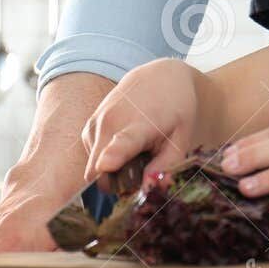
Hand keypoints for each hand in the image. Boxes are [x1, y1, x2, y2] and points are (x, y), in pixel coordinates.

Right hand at [79, 58, 201, 189]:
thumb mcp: (180, 139)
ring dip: (112, 169)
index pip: (123, 142)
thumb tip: (146, 191)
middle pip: (100, 172)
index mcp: (139, 125)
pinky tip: (124, 143)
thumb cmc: (175, 109)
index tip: (107, 164)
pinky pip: (92, 158)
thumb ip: (165, 166)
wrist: (160, 76)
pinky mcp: (88, 127)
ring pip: (94, 168)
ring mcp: (96, 124)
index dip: (113, 156)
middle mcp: (111, 123)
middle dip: (116, 182)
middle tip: (141, 169)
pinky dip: (106, 158)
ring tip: (135, 149)